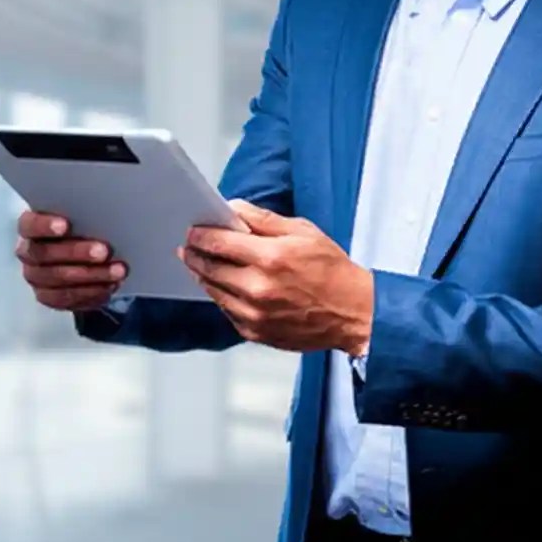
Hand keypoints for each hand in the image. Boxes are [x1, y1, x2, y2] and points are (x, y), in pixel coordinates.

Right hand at [16, 211, 127, 311]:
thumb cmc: (80, 229)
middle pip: (44, 254)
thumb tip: (103, 211)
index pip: (29, 225)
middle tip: (103, 251)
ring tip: (117, 270)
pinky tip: (110, 285)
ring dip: (91, 276)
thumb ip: (83, 215)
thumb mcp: (81, 217)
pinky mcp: (49, 297)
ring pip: (58, 280)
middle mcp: (29, 253)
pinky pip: (67, 299)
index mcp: (30, 228)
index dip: (44, 226)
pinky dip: (91, 293)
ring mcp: (36, 277)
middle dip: (76, 253)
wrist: (82, 254)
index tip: (65, 225)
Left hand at [178, 200, 372, 355]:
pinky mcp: (255, 332)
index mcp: (270, 258)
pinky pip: (226, 311)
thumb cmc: (332, 271)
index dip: (200, 235)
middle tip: (187, 247)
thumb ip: (264, 220)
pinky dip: (221, 296)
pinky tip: (222, 286)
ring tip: (199, 264)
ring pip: (213, 291)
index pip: (219, 242)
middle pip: (210, 268)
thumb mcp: (304, 232)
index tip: (193, 231)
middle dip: (194, 254)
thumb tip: (234, 208)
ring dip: (202, 275)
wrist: (354, 314)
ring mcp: (254, 314)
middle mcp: (258, 288)